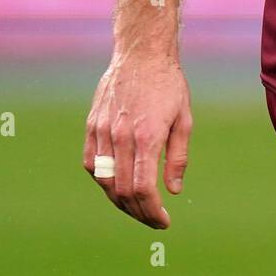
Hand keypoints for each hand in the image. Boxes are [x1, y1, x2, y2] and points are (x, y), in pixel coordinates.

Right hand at [83, 53, 192, 227]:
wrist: (141, 53)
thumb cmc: (168, 85)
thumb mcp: (184, 119)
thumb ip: (177, 157)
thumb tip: (173, 191)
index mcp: (147, 136)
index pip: (143, 189)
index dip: (152, 212)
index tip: (163, 221)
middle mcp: (121, 137)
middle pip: (123, 191)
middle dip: (139, 212)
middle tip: (153, 218)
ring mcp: (102, 132)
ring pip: (105, 181)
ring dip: (120, 201)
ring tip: (137, 207)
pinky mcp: (92, 126)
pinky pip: (91, 164)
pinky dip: (103, 181)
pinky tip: (116, 185)